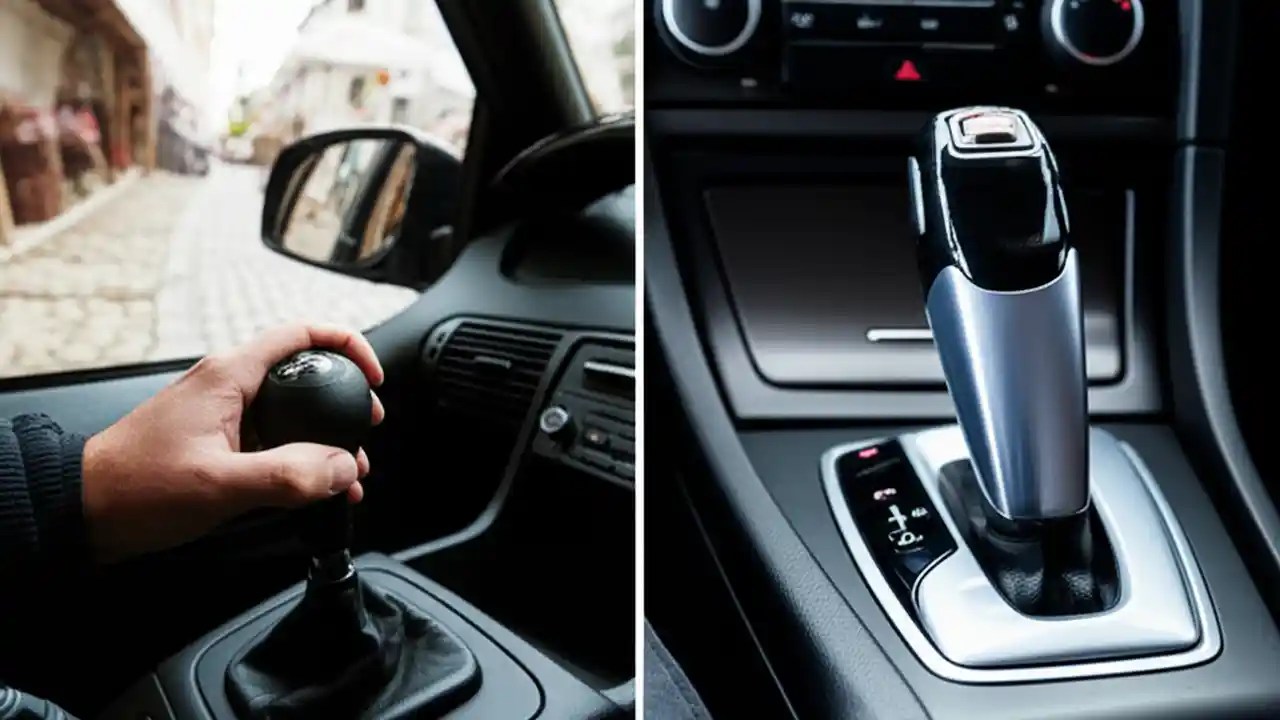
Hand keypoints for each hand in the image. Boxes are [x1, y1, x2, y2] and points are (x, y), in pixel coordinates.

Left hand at [82, 324, 385, 563]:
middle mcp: (229, 386)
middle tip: (366, 431)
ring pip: (293, 412)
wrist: (81, 512)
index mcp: (230, 376)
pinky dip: (302, 459)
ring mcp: (224, 414)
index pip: (302, 334)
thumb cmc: (134, 489)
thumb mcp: (220, 485)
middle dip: (345, 401)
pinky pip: (274, 440)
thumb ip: (288, 476)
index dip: (349, 346)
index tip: (372, 380)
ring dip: (326, 439)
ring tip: (347, 475)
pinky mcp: (219, 442)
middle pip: (306, 374)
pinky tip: (316, 489)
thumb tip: (343, 468)